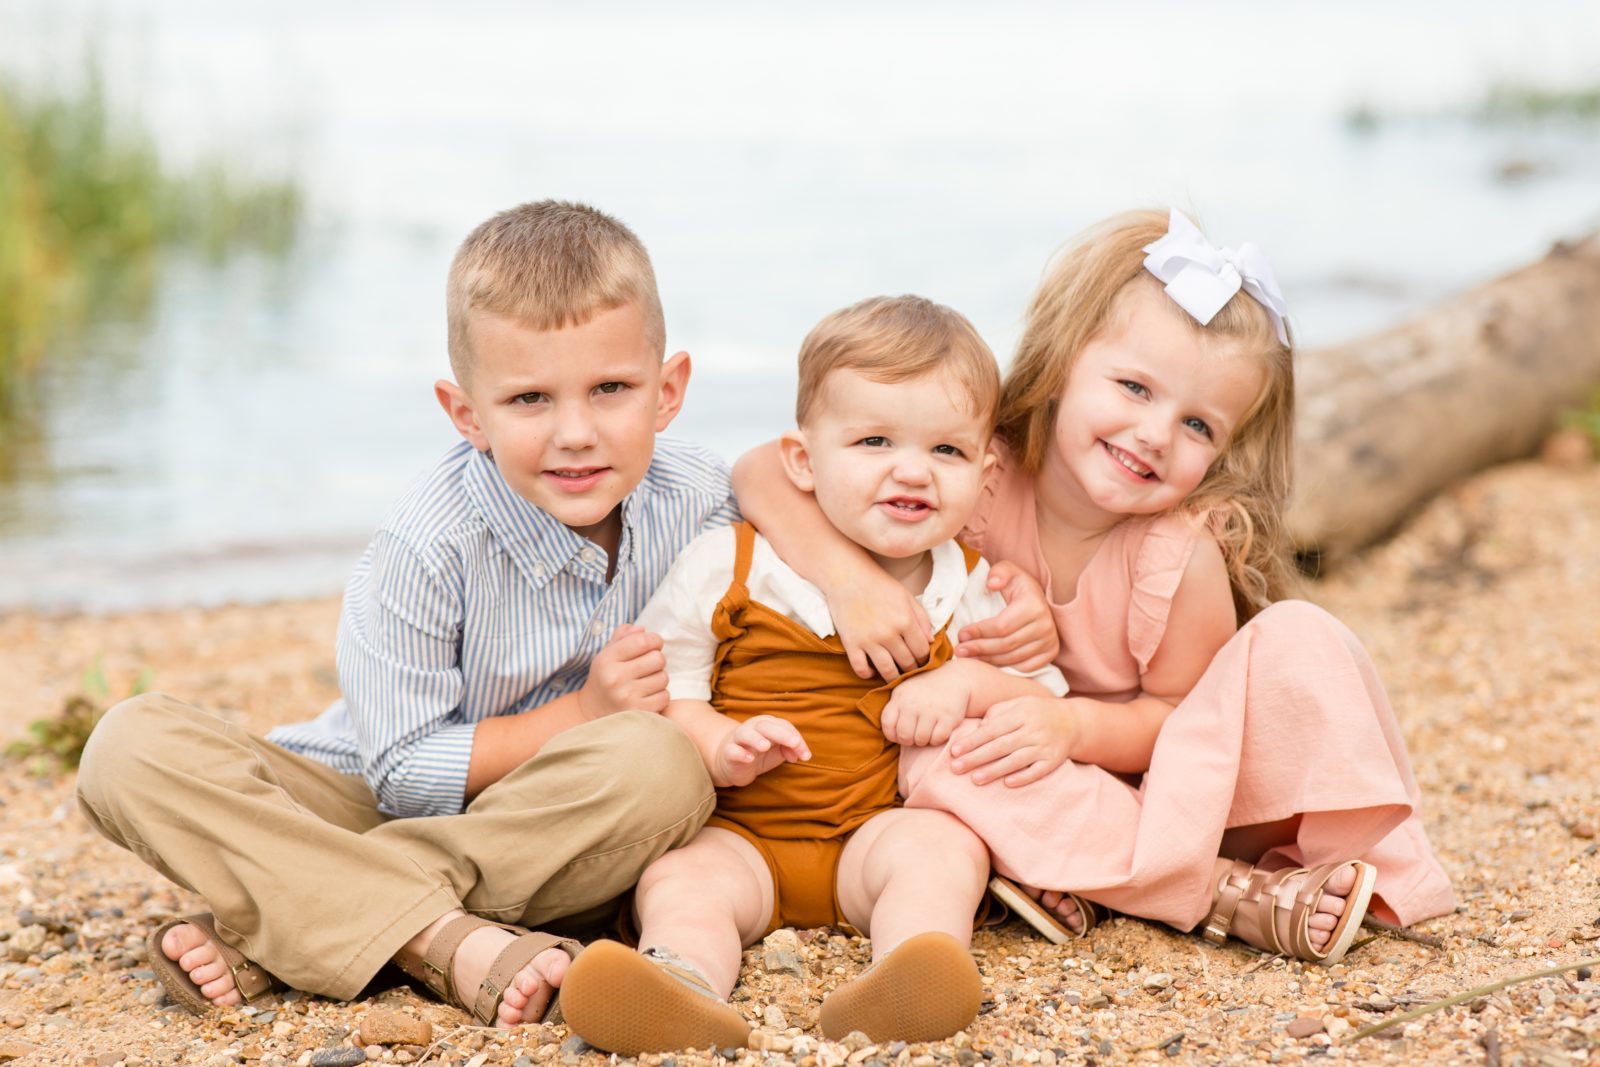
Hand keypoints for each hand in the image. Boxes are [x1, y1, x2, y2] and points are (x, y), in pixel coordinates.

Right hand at [576, 624, 667, 718]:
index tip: (653, 644)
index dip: (654, 640)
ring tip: (646, 682)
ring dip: (659, 678)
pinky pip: (664, 697)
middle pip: (658, 658)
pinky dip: (660, 696)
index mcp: (607, 660)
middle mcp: (615, 678)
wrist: (591, 713)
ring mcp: (627, 697)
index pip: (641, 641)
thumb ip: (623, 637)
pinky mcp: (638, 713)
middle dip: (657, 660)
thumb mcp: (607, 654)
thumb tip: (642, 629)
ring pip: (663, 678)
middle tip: (649, 665)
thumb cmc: (605, 678)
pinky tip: (648, 696)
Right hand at [713, 715, 810, 786]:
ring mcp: (738, 740)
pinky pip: (732, 750)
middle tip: (794, 743)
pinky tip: (749, 758)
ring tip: (766, 746)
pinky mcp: (728, 753)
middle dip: (782, 734)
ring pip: (745, 733)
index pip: (784, 726)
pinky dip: (740, 753)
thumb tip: (799, 754)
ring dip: (756, 738)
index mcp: (766, 724)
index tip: (805, 756)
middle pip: (765, 726)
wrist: (731, 762)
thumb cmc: (758, 753)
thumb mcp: (777, 750)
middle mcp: (752, 728)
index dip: (796, 739)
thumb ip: (790, 748)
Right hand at [824, 565, 932, 681]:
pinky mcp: (851, 644)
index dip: (925, 658)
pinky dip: (868, 674)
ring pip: (887, 671)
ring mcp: (869, 640)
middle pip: (907, 663)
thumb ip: (922, 618)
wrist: (847, 576)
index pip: (922, 651)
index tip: (922, 660)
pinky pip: (861, 669)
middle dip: (912, 669)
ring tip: (895, 674)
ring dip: (894, 677)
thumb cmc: (879, 585)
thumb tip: (931, 641)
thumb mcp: (906, 596)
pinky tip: (872, 670)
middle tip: (910, 668)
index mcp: (905, 621)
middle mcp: (889, 633)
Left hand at [880, 661, 972, 746]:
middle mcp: (913, 704)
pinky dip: (937, 739)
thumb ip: (894, 708)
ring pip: (921, 740)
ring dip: (924, 740)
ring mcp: (931, 710)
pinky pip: (937, 739)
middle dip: (910, 740)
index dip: (893, 735)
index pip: (887, 725)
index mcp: (900, 697)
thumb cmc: (925, 689)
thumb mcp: (905, 691)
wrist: (954, 677)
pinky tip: (939, 730)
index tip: (900, 733)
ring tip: (927, 731)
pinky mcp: (948, 716)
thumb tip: (886, 732)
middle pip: (904, 736)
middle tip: (916, 735)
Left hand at [948, 695, 1074, 786]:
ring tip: (975, 779)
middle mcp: (1032, 730)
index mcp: (1021, 714)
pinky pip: (1037, 771)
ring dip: (995, 770)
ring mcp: (1044, 746)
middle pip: (1000, 746)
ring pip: (1016, 760)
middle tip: (956, 768)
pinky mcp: (1053, 760)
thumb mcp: (1018, 704)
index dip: (972, 741)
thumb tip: (977, 730)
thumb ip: (996, 713)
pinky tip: (1007, 783)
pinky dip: (1023, 777)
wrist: (1073, 722)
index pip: (992, 729)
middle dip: (976, 757)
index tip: (954, 751)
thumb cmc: (1037, 712)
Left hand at [956, 561, 1059, 670]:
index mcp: (1034, 605)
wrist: (1038, 600)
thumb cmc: (1017, 587)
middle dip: (980, 649)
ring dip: (988, 661)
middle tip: (960, 651)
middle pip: (1006, 644)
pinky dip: (1005, 668)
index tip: (961, 634)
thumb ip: (999, 572)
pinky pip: (1025, 668)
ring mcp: (1050, 641)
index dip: (979, 632)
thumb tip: (992, 584)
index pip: (1002, 626)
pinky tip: (988, 664)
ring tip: (969, 658)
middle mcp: (1046, 625)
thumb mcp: (1008, 571)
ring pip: (1014, 658)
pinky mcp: (1050, 653)